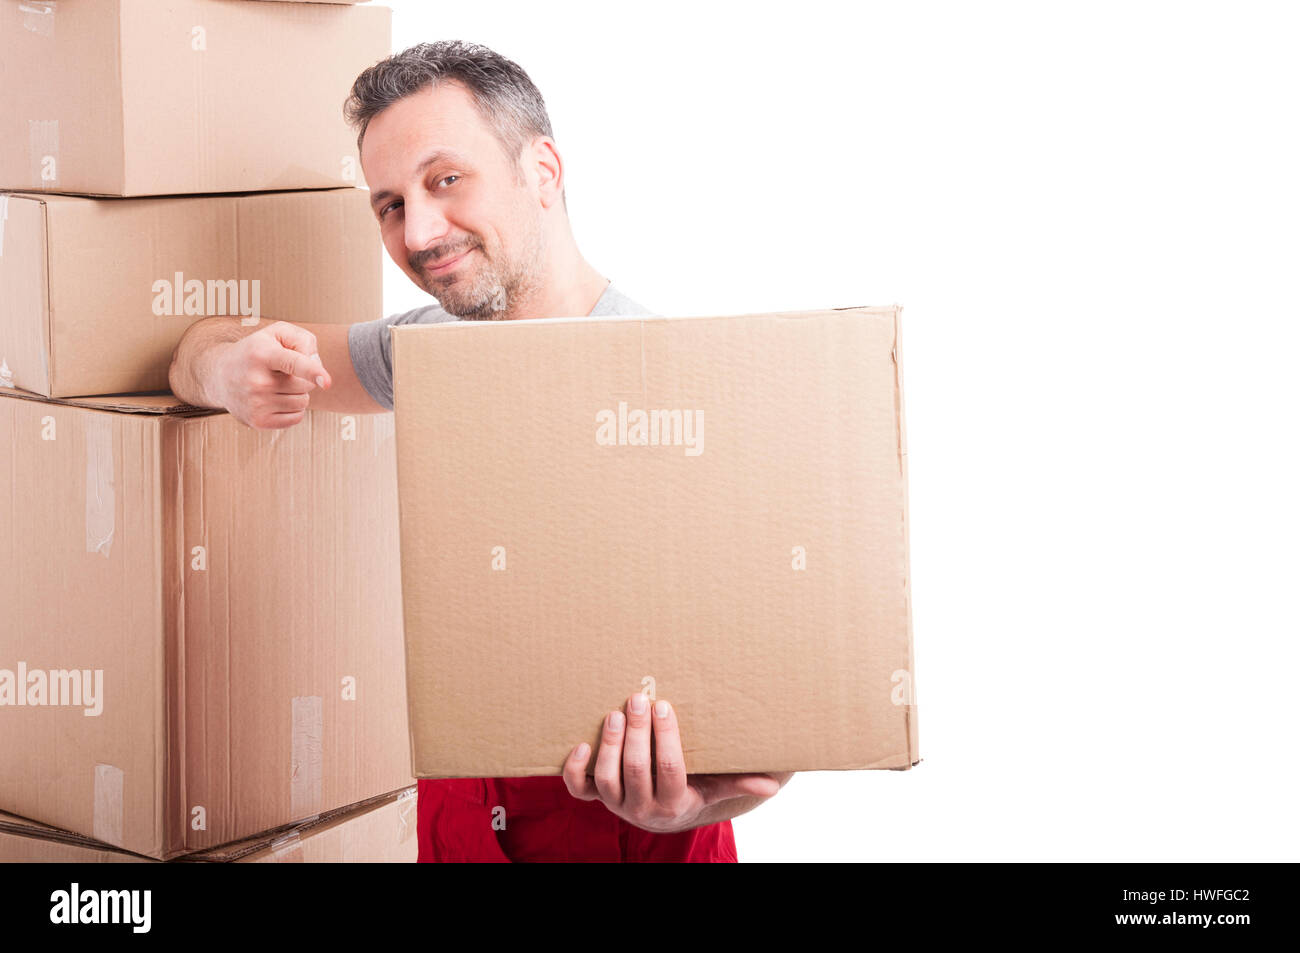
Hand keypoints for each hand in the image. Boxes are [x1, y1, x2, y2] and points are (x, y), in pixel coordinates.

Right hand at [213, 321, 331, 428]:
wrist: (220, 375)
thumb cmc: (257, 351)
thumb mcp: (276, 333)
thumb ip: (302, 339)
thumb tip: (317, 364)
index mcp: (262, 354)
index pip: (293, 363)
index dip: (313, 371)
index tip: (327, 382)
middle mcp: (257, 380)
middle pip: (306, 385)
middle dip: (303, 378)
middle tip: (283, 372)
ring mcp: (256, 404)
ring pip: (303, 402)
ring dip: (298, 394)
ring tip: (277, 384)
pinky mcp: (258, 421)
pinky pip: (296, 418)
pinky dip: (293, 409)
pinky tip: (276, 399)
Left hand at [562, 693, 790, 833]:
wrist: (661, 815)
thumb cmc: (691, 790)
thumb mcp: (714, 788)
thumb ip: (738, 783)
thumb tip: (771, 784)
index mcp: (674, 803)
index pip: (669, 770)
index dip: (666, 738)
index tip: (665, 705)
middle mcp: (642, 808)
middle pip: (636, 770)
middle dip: (637, 733)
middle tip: (638, 698)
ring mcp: (615, 804)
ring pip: (607, 779)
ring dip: (609, 744)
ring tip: (615, 714)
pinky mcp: (596, 799)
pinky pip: (578, 790)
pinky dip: (574, 769)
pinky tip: (580, 743)